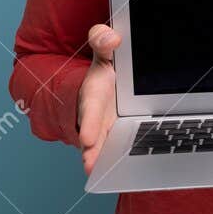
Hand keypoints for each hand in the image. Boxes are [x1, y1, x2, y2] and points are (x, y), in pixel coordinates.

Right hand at [77, 23, 120, 174]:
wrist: (110, 82)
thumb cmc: (106, 68)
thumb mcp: (104, 50)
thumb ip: (102, 40)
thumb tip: (111, 38)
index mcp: (93, 94)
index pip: (90, 110)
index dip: (88, 124)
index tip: (86, 138)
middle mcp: (97, 116)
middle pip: (93, 136)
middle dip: (91, 151)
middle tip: (90, 165)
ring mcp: (108, 130)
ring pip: (104, 148)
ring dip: (103, 162)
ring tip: (102, 175)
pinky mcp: (120, 138)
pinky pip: (120, 151)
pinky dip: (120, 162)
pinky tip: (125, 175)